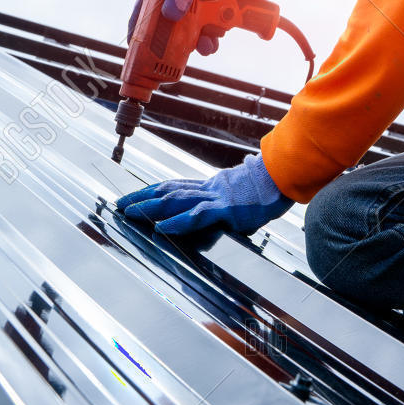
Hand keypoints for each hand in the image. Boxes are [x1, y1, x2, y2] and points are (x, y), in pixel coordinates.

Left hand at [116, 153, 292, 235]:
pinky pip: (197, 216)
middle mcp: (207, 189)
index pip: (174, 186)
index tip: (133, 197)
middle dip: (140, 199)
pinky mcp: (226, 209)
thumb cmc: (269, 184)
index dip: (151, 191)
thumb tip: (240, 177)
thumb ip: (234, 189)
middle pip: (167, 191)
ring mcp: (215, 197)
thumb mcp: (245, 187)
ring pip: (175, 201)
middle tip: (118, 205)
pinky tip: (161, 228)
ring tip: (129, 214)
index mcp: (210, 186)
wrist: (285, 176)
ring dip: (149, 208)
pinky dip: (176, 222)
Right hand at [127, 0, 250, 54]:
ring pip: (187, 36)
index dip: (137, 26)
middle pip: (165, 28)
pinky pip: (204, 36)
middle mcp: (175, 1)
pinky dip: (209, 42)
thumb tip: (169, 15)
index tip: (133, 43)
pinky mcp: (207, 19)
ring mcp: (191, 12)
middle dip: (171, 43)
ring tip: (206, 44)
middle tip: (173, 56)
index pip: (143, 8)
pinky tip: (215, 39)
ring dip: (196, 44)